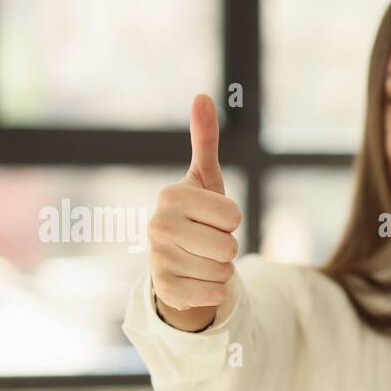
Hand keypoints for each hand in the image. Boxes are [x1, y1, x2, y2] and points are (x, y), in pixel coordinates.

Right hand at [147, 93, 241, 330]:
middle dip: (228, 247)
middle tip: (208, 242)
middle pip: (229, 246)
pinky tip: (196, 279)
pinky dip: (214, 290)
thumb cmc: (198, 215)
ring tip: (202, 259)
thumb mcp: (206, 180)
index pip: (233, 215)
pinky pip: (214, 294)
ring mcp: (157, 260)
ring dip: (221, 269)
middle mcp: (157, 226)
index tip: (213, 217)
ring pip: (223, 271)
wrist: (177, 261)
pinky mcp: (164, 290)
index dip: (231, 219)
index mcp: (171, 196)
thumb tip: (202, 96)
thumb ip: (205, 140)